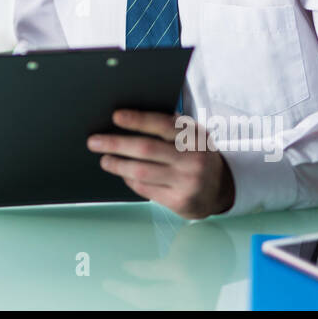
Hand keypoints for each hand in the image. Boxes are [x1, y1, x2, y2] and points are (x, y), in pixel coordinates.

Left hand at [87, 110, 235, 218]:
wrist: (222, 189)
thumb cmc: (196, 156)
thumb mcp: (193, 138)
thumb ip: (169, 128)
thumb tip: (127, 118)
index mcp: (195, 137)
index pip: (162, 124)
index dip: (138, 120)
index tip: (115, 116)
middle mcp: (193, 159)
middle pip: (146, 149)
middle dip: (116, 144)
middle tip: (94, 141)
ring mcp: (188, 182)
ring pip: (141, 171)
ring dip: (117, 164)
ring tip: (104, 159)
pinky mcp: (180, 202)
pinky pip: (145, 188)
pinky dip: (130, 180)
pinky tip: (123, 174)